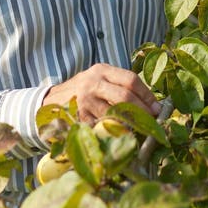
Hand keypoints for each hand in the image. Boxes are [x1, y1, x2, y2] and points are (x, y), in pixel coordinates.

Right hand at [43, 63, 159, 124]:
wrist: (50, 102)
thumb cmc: (83, 92)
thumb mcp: (98, 80)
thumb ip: (119, 87)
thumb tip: (151, 104)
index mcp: (101, 71)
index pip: (130, 80)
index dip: (147, 95)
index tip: (157, 108)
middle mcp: (92, 83)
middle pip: (124, 97)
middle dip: (142, 111)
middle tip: (152, 121)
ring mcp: (84, 102)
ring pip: (115, 114)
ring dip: (130, 125)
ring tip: (140, 130)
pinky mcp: (78, 119)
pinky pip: (102, 127)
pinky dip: (114, 133)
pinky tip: (121, 135)